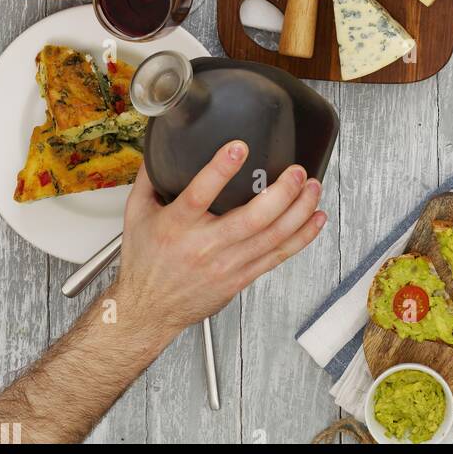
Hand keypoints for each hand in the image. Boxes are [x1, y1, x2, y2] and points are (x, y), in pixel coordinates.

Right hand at [116, 149, 326, 340]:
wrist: (148, 311)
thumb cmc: (144, 262)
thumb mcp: (137, 214)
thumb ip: (151, 177)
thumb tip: (162, 142)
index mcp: (176, 225)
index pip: (200, 195)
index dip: (220, 170)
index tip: (239, 147)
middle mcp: (204, 246)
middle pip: (251, 220)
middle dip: (281, 193)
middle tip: (297, 171)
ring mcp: (227, 265)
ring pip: (272, 238)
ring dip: (298, 211)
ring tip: (313, 188)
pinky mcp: (241, 278)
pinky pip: (278, 256)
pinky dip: (302, 237)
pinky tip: (315, 219)